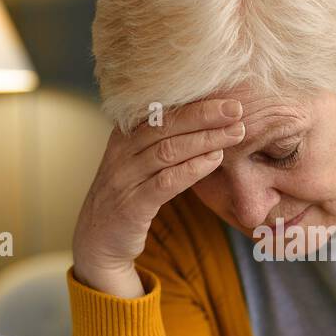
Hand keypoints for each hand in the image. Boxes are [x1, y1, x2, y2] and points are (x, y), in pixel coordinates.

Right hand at [72, 99, 245, 296]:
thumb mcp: (138, 163)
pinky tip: (215, 160)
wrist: (98, 239)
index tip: (226, 96)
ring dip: (205, 140)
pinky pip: (165, 182)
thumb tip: (204, 120)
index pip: (161, 110)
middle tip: (237, 109)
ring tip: (234, 133)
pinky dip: (192, 169)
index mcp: (124, 136)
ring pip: (168, 150)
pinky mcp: (131, 205)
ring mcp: (124, 178)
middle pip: (166, 125)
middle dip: (204, 115)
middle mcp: (121, 152)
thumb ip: (161, 142)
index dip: (194, 101)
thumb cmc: (128, 195)